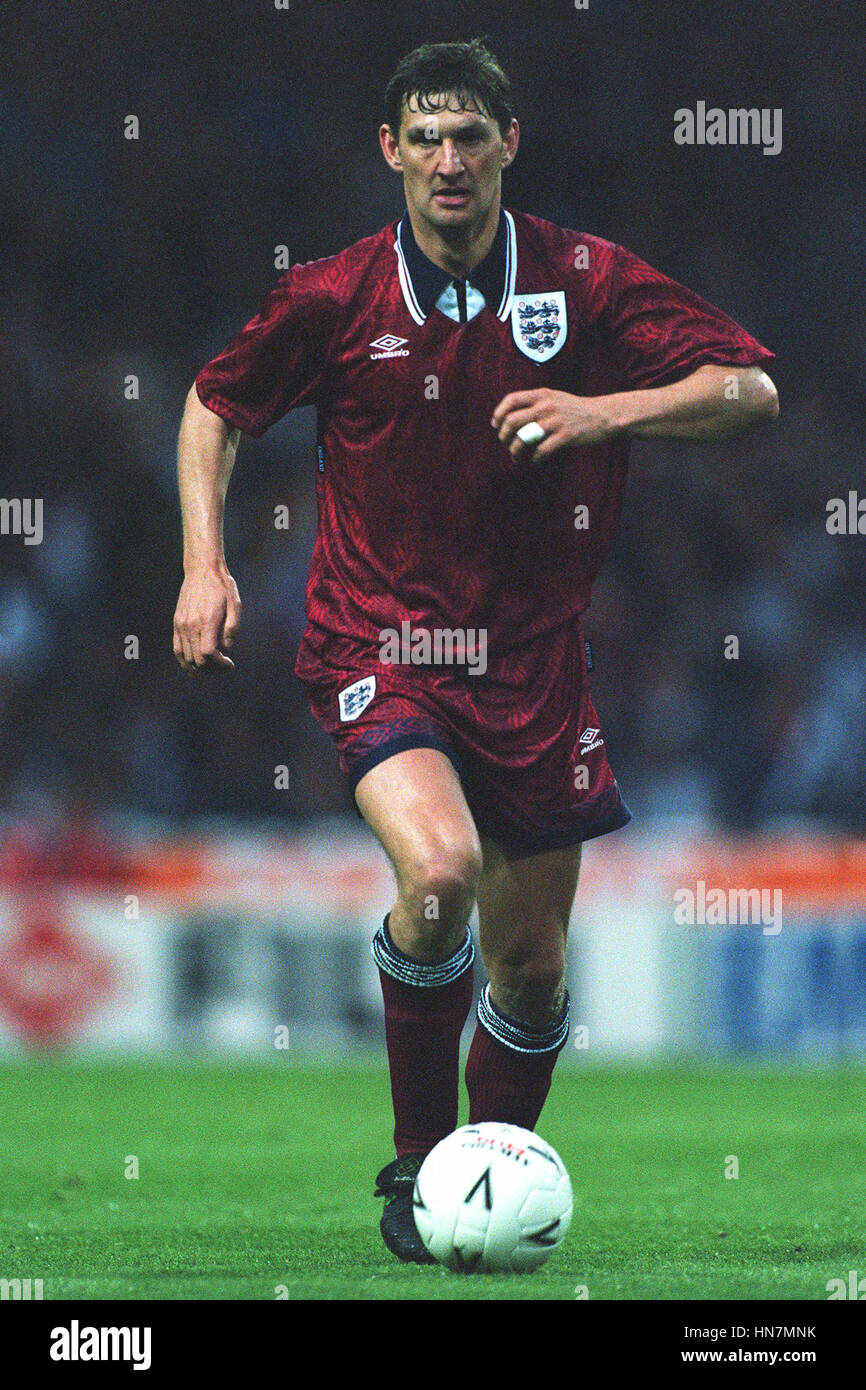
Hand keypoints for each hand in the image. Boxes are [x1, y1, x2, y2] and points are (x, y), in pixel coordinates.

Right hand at [173, 565, 240, 671]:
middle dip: (212, 669)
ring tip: (212, 668)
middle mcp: (191, 625)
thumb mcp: (235, 604)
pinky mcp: (177, 623)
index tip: (230, 664)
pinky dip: (184, 661)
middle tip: (224, 667)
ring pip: (186, 657)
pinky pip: (177, 648)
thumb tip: (227, 648)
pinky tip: (192, 668)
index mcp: (207, 620)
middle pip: (198, 659)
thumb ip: (232, 627)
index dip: (220, 665)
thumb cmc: (222, 586)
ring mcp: (181, 625)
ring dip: (199, 667)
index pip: (209, 653)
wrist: (202, 570)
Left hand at [491, 388, 621, 462]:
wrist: (603, 415)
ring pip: (523, 439)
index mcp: (542, 394)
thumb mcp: (555, 397)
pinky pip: (541, 451)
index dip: (499, 413)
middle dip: (504, 436)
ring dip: (515, 451)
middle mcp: (546, 406)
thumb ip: (536, 402)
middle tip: (505, 444)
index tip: (496, 425)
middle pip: (512, 421)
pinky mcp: (565, 436)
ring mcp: (556, 421)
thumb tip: (511, 417)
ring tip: (516, 457)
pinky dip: (533, 460)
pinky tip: (533, 462)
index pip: (511, 399)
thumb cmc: (576, 409)